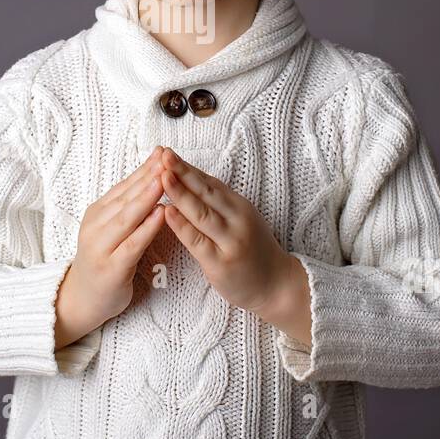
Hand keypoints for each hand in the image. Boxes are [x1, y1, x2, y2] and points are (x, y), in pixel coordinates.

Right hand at [59, 147, 167, 336]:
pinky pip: (132, 244)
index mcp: (98, 212)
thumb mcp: (112, 229)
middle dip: (148, 176)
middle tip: (167, 158)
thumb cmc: (105, 260)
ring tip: (165, 179)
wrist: (83, 299)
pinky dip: (147, 228)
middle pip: (126, 197)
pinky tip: (162, 215)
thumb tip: (152, 176)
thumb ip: (128, 207)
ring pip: (127, 217)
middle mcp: (96, 226)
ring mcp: (101, 246)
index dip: (144, 168)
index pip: (124, 186)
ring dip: (147, 197)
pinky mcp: (112, 268)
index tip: (163, 151)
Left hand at [157, 147, 296, 313]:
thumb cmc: (252, 251)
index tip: (167, 152)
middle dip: (183, 172)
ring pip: (202, 213)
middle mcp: (237, 220)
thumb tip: (188, 178)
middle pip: (206, 192)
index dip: (188, 167)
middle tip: (163, 156)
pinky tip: (168, 213)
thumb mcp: (240, 220)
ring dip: (181, 193)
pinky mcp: (220, 263)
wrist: (277, 285)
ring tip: (162, 176)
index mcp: (239, 206)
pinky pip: (198, 241)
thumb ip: (218, 203)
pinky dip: (182, 225)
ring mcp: (230, 241)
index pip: (210, 182)